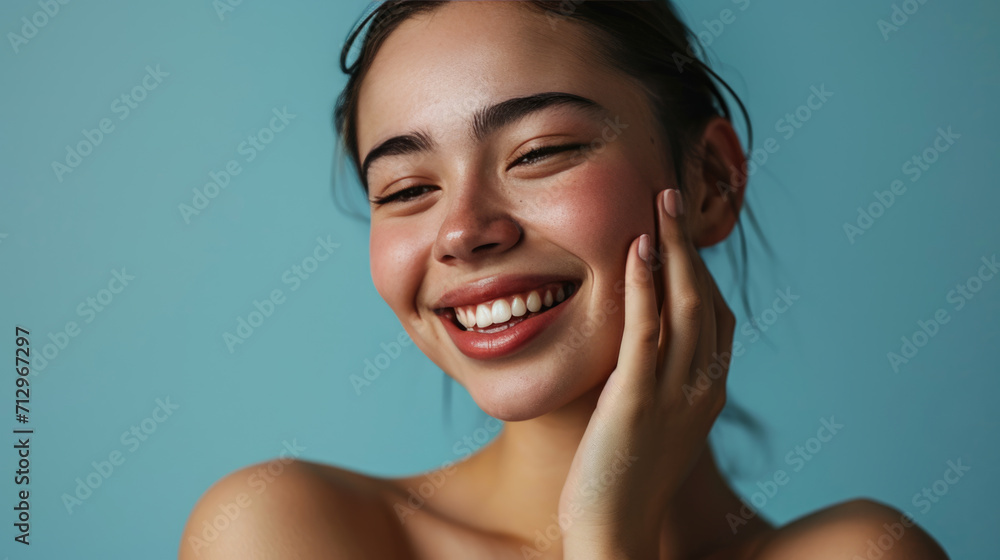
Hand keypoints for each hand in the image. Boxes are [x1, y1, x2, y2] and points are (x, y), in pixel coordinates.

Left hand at [559, 188, 735, 558]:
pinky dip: (646, 284)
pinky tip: (638, 247)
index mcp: (708, 394)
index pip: (716, 317)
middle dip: (689, 244)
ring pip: (683, 304)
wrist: (615, 533)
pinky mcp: (638, 398)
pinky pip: (647, 329)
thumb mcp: (653, 427)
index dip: (700, 269)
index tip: (680, 235)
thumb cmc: (624, 484)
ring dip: (672, 247)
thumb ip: (654, 386)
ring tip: (660, 202)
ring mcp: (675, 393)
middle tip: (672, 197)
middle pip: (705, 299)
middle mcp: (703, 388)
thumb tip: (638, 355)